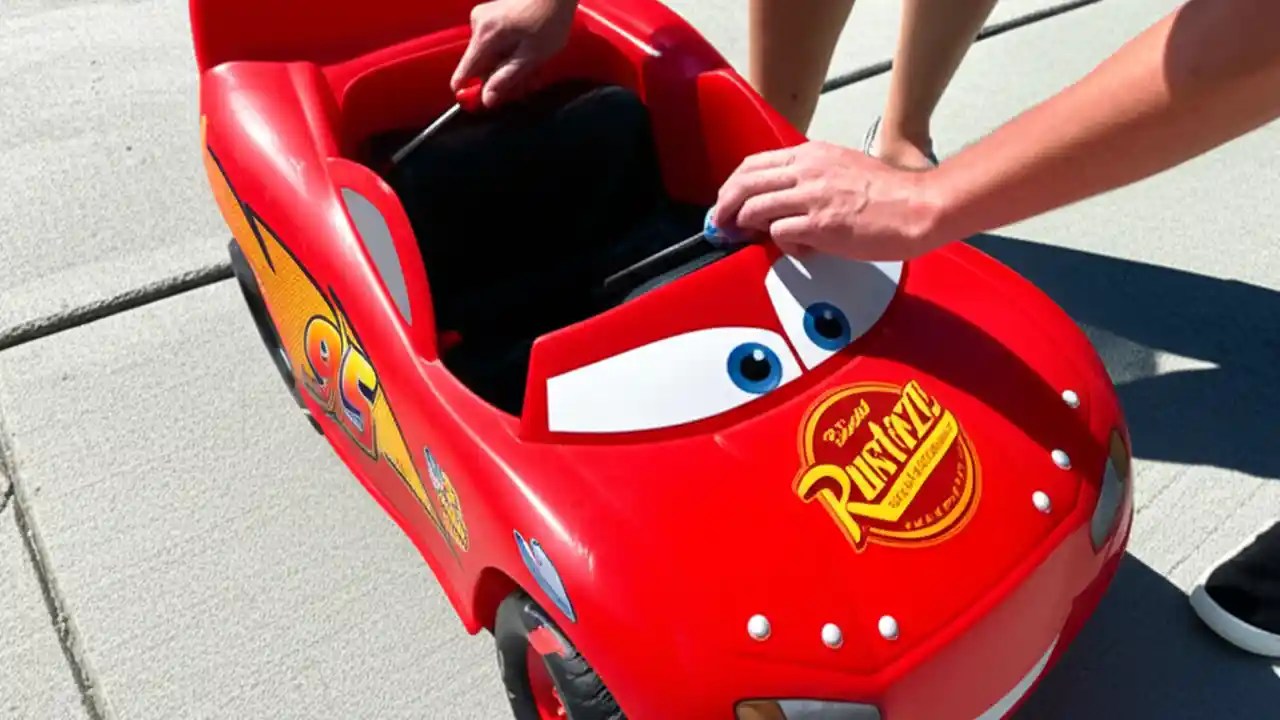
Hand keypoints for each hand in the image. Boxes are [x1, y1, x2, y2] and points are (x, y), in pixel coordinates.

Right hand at [451, 0, 577, 107]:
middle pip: (480, 64)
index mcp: (485, 36)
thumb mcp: (532, 56)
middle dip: (500, 78)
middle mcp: (478, 24)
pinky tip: (528, 55)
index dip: (471, 90)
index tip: (484, 102)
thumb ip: (507, 78)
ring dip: (508, 66)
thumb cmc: (550, 19)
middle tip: (525, 85)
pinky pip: (494, 42)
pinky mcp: (493, 14)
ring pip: (489, 54)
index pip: (465, 71)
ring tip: (533, 69)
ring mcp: (484, 17)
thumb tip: (486, 99)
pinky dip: (509, 51)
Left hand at [711, 141, 946, 261]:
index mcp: (811, 154)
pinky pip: (779, 234)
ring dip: (745, 227)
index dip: (733, 186)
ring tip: (750, 239)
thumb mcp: (843, 168)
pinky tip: (799, 248)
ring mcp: (812, 196)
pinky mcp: (819, 224)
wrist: (918, 207)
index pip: (754, 164)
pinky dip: (781, 245)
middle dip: (725, 206)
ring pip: (755, 207)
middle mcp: (807, 170)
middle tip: (721, 224)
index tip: (728, 203)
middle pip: (744, 183)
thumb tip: (785, 197)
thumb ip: (811, 177)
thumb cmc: (888, 194)